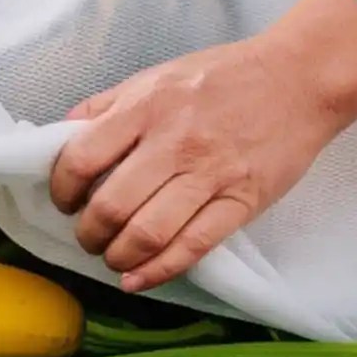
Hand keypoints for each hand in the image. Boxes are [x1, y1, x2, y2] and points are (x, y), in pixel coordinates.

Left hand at [50, 0, 356, 292]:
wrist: (297, 78)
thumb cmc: (220, 77)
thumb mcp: (153, 77)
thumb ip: (105, 106)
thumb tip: (60, 136)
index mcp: (144, 109)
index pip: (81, 159)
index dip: (62, 190)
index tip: (65, 201)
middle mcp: (172, 143)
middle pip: (110, 206)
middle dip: (88, 234)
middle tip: (88, 238)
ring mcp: (209, 174)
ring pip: (147, 233)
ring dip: (118, 256)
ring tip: (112, 257)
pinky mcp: (242, 201)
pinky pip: (193, 246)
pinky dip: (157, 270)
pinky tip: (136, 279)